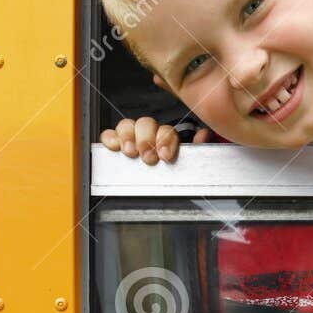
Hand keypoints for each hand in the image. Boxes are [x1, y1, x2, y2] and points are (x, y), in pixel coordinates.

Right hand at [99, 115, 215, 164]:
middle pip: (145, 124)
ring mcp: (132, 140)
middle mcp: (150, 136)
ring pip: (127, 126)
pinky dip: (110, 137)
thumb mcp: (193, 161)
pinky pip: (109, 135)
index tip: (165, 155)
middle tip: (148, 156)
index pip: (165, 130)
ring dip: (128, 137)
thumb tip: (203, 136)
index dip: (165, 140)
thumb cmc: (177, 174)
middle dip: (146, 140)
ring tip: (130, 151)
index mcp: (167, 139)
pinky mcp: (116, 146)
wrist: (167, 188)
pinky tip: (114, 145)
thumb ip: (198, 148)